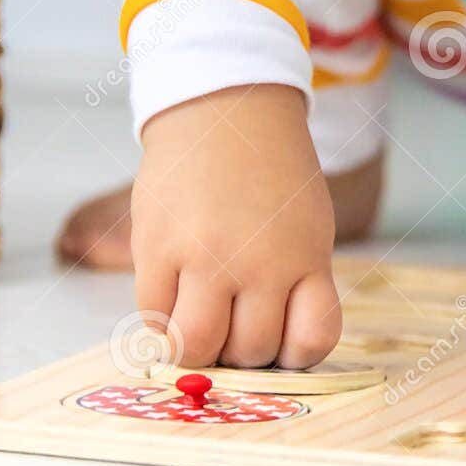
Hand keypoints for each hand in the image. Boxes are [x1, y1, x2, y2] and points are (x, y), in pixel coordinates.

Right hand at [131, 85, 341, 368]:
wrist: (223, 110)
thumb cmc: (270, 174)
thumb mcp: (307, 226)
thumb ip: (296, 284)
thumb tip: (266, 350)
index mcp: (307, 257)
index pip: (312, 340)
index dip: (294, 355)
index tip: (279, 342)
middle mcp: (259, 262)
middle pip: (249, 351)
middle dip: (239, 351)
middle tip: (231, 326)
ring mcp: (204, 256)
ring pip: (196, 347)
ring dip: (197, 346)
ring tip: (198, 320)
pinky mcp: (155, 246)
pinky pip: (154, 318)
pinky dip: (162, 320)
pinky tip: (172, 295)